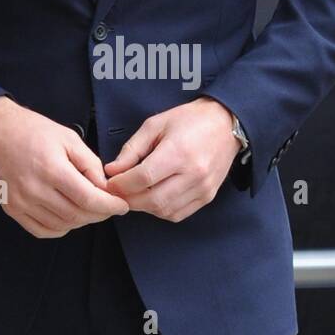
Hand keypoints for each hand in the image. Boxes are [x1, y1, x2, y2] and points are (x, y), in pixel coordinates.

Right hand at [0, 97, 128, 238]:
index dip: (110, 206)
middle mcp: (35, 189)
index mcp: (51, 169)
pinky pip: (42, 230)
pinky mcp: (11, 208)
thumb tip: (103, 187)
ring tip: (87, 207)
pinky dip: (60, 228)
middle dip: (99, 214)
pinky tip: (66, 215)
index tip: (121, 205)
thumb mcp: (67, 137)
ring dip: (81, 221)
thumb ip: (90, 163)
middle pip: (77, 215)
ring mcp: (21, 201)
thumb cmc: (30, 129)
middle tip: (107, 206)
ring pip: (62, 225)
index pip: (89, 199)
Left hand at [102, 98, 241, 221]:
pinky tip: (152, 198)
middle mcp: (193, 174)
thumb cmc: (188, 120)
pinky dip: (160, 210)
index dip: (121, 184)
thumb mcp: (154, 125)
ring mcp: (203, 189)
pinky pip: (178, 214)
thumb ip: (132, 149)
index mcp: (178, 152)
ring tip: (133, 193)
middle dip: (129, 199)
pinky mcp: (207, 197)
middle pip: (153, 199)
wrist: (225, 124)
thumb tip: (112, 170)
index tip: (109, 182)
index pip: (143, 178)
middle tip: (117, 192)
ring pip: (165, 210)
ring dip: (143, 207)